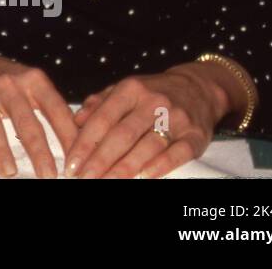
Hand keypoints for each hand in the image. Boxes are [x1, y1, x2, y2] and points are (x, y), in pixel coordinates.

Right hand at [0, 49, 77, 178]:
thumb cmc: (8, 80)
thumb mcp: (33, 84)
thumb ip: (54, 107)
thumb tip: (82, 140)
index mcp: (33, 80)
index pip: (55, 110)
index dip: (68, 136)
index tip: (76, 162)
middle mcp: (7, 82)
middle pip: (25, 121)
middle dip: (39, 151)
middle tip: (49, 175)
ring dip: (0, 150)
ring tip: (9, 172)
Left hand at [65, 68, 225, 178]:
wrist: (199, 88)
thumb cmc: (152, 93)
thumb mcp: (124, 89)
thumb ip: (99, 104)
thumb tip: (76, 121)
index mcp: (131, 89)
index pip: (103, 118)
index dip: (85, 143)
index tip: (71, 164)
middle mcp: (153, 102)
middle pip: (123, 135)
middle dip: (100, 160)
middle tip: (84, 178)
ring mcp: (177, 118)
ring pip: (148, 146)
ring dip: (125, 168)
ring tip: (106, 182)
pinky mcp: (196, 135)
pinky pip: (178, 153)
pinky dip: (160, 166)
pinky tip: (143, 177)